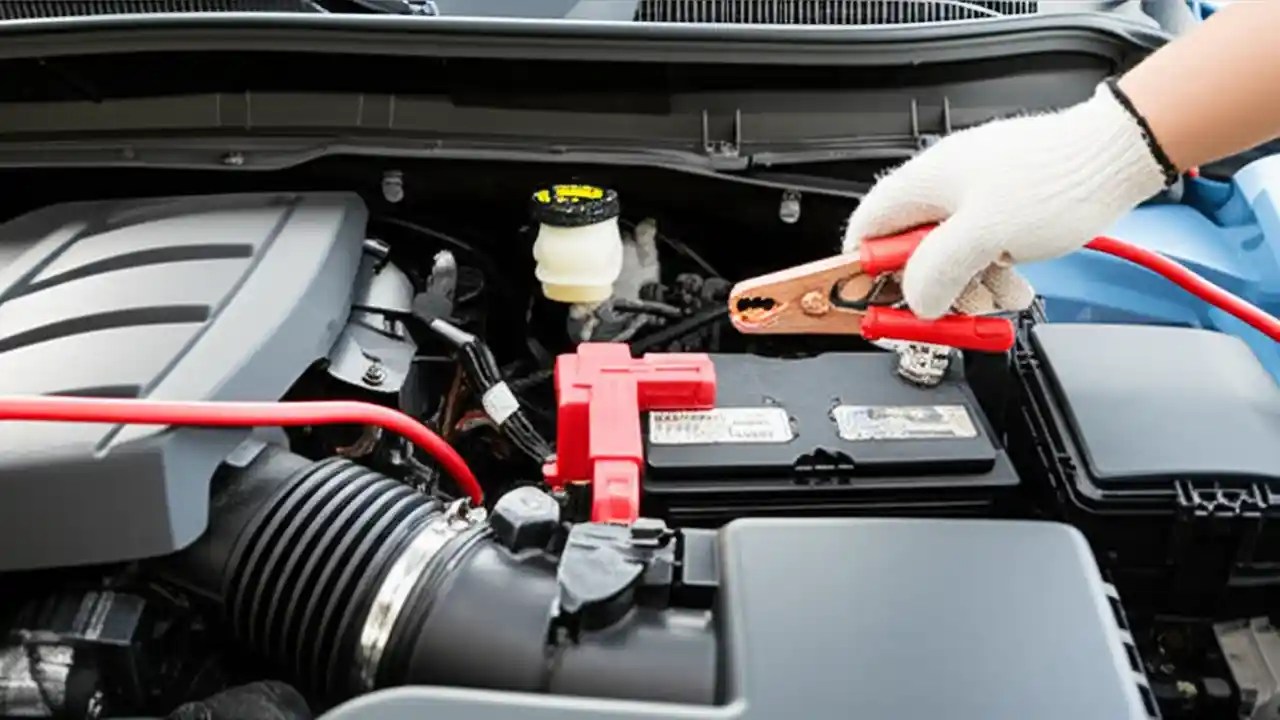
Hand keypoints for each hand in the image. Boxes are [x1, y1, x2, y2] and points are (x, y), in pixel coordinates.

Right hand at [842, 82, 1168, 318]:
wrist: (1117, 154)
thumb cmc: (1056, 180)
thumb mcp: (984, 237)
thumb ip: (937, 272)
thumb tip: (914, 299)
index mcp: (922, 184)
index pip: (865, 233)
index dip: (863, 274)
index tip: (876, 305)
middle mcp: (942, 186)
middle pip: (909, 252)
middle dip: (931, 288)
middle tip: (948, 311)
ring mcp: (975, 194)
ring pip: (950, 256)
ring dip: (968, 286)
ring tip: (996, 297)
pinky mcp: (1004, 205)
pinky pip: (981, 250)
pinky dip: (993, 273)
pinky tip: (1013, 284)